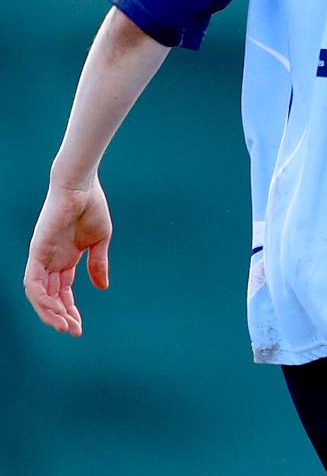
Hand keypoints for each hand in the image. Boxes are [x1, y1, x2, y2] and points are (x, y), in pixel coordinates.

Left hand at [23, 179, 112, 336]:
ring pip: (38, 294)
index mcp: (66, 259)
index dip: (70, 310)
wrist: (82, 187)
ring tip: (63, 326)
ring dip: (49, 312)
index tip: (79, 327)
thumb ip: (98, 264)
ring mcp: (41, 258)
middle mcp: (50, 262)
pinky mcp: (36, 252)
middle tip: (73, 332)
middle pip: (50, 297)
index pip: (63, 292)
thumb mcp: (99, 241)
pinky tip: (54, 309)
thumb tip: (102, 287)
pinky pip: (33, 282)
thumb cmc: (92, 207)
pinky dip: (41, 298)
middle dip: (61, 316)